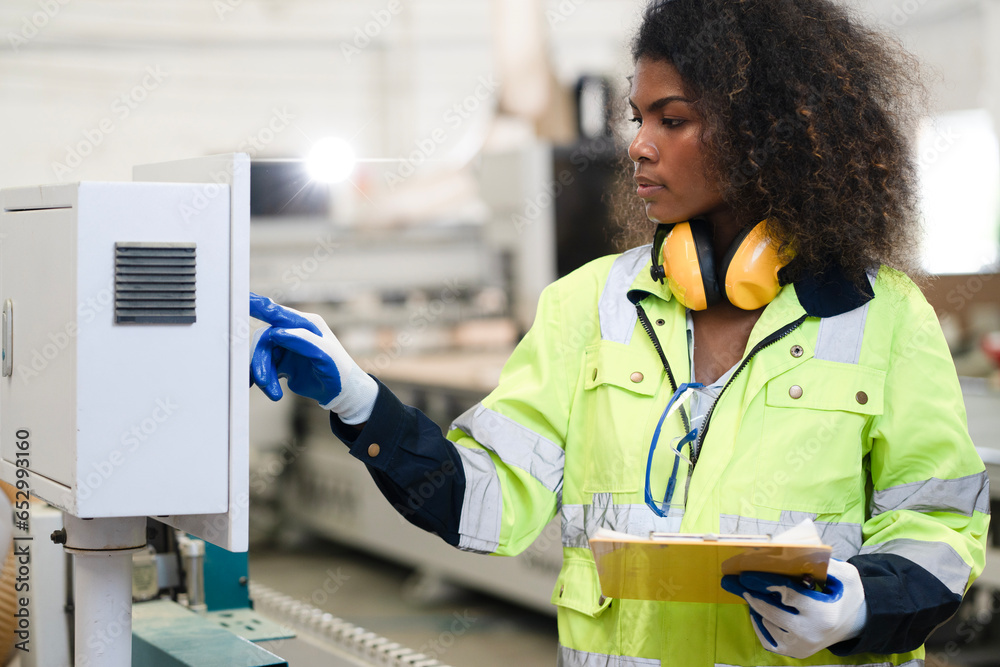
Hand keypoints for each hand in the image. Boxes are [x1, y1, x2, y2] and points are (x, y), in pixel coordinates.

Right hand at [249, 293, 377, 423]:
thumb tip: (277, 332)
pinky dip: (264, 380)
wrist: (343, 393)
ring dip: (263, 375)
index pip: (277, 313)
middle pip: (265, 340)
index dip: (258, 306)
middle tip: (262, 382)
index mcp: (306, 323)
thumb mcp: (326, 355)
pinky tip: (272, 392)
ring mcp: (287, 347)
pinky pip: (265, 367)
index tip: (241, 298)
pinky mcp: (282, 362)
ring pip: (262, 356)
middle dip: (260, 361)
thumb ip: (303, 341)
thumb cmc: (339, 371)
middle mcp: (293, 331)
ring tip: (273, 394)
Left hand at [720, 559, 867, 658]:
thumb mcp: (845, 576)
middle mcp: (810, 633)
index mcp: (823, 613)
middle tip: (733, 581)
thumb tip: (793, 551)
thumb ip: (824, 564)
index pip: (787, 595)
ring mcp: (801, 646)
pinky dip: (758, 623)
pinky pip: (767, 639)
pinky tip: (755, 609)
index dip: (764, 583)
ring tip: (746, 591)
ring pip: (766, 624)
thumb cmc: (847, 595)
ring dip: (755, 606)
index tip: (745, 574)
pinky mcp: (794, 653)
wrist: (856, 624)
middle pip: (771, 612)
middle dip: (750, 594)